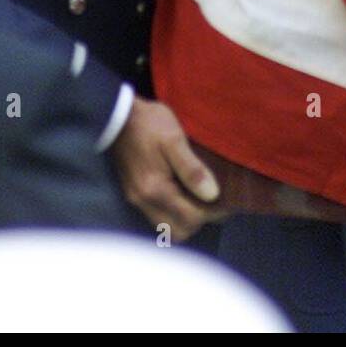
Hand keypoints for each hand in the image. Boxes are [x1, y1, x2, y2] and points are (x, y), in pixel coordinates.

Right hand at [111, 96, 224, 241]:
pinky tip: (184, 194)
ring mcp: (136, 200)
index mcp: (155, 189)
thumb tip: (212, 195)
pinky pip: (158, 216)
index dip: (214, 213)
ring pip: (167, 227)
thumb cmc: (148, 123)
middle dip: (201, 220)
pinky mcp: (133, 194)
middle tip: (216, 201)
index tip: (229, 200)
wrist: (117, 115)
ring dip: (187, 219)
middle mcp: (143, 201)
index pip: (191, 218)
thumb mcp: (174, 139)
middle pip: (179, 231)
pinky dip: (174, 213)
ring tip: (202, 198)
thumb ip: (192, 169)